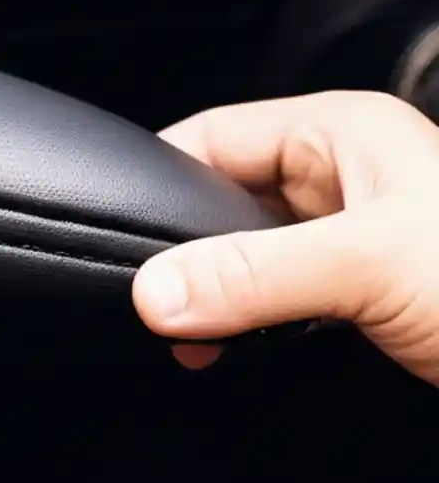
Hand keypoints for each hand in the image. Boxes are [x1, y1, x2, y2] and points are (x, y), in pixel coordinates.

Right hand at [131, 91, 438, 383]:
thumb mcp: (369, 263)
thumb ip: (256, 275)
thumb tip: (156, 289)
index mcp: (340, 134)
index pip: (215, 137)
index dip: (161, 180)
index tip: (114, 232)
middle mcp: (342, 179)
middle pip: (223, 203)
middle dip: (186, 253)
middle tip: (155, 301)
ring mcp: (352, 240)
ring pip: (249, 258)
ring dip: (219, 297)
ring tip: (192, 334)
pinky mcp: (362, 296)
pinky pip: (278, 301)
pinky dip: (250, 325)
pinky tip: (233, 348)